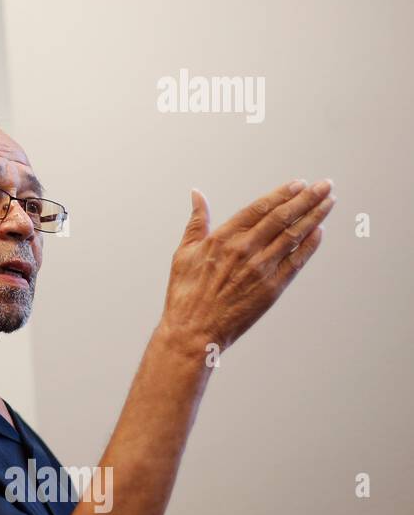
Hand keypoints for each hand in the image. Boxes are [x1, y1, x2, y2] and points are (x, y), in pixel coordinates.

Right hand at [160, 179, 333, 352]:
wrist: (193, 331)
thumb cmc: (185, 293)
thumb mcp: (184, 252)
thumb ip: (196, 221)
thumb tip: (196, 194)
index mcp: (222, 238)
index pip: (260, 208)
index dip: (282, 194)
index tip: (299, 183)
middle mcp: (245, 249)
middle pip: (283, 217)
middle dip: (307, 198)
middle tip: (325, 185)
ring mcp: (261, 269)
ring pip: (294, 236)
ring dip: (315, 217)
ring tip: (330, 202)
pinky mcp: (272, 288)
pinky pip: (297, 261)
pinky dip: (310, 245)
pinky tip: (319, 232)